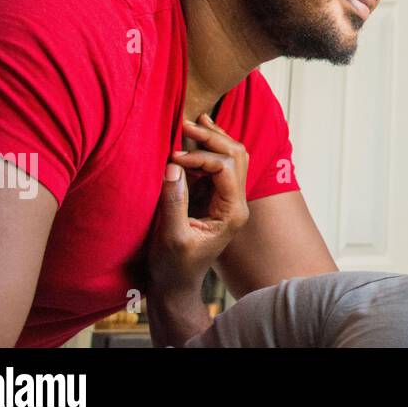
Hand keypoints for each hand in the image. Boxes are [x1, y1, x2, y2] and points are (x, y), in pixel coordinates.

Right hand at [149, 115, 250, 293]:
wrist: (175, 284)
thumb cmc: (173, 266)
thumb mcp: (171, 237)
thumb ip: (174, 202)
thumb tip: (173, 167)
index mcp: (232, 212)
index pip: (225, 169)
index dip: (200, 157)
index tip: (173, 158)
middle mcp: (237, 202)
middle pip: (236, 156)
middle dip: (212, 138)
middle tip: (185, 124)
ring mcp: (228, 198)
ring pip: (232, 156)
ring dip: (213, 138)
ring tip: (193, 122)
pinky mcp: (214, 196)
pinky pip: (218, 165)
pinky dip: (208, 148)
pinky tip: (196, 134)